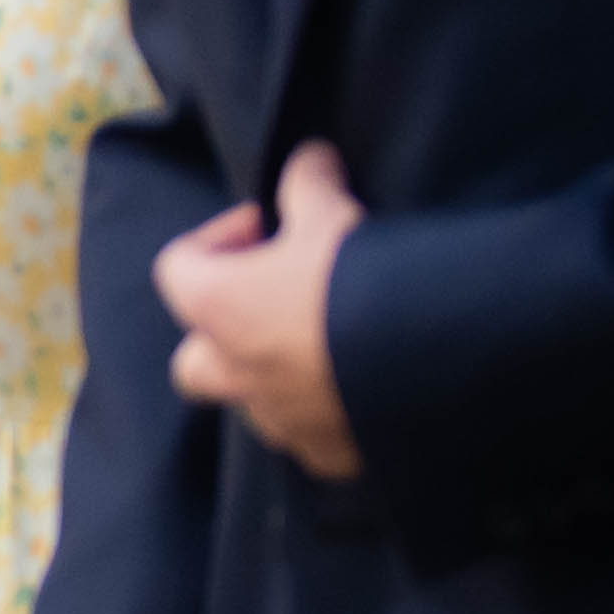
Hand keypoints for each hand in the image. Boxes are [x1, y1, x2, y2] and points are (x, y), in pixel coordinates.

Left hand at [162, 142, 366, 479]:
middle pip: (193, 358)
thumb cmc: (364, 276)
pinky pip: (308, 436)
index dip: (220, 238)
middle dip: (224, 328)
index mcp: (217, 308)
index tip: (270, 225)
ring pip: (250, 401)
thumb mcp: (334, 214)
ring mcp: (277, 421)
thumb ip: (307, 184)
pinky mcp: (326, 455)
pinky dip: (323, 413)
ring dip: (272, 373)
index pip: (177, 267)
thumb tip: (308, 158)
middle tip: (279, 298)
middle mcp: (233, 373)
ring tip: (329, 341)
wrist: (436, 352)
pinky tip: (365, 384)